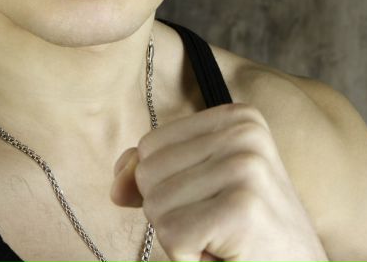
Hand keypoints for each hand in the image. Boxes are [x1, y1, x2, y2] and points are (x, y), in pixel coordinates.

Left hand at [110, 103, 328, 261]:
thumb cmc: (248, 235)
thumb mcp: (200, 189)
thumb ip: (153, 172)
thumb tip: (118, 183)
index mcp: (237, 117)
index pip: (150, 145)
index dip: (167, 186)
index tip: (212, 202)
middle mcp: (244, 133)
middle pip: (148, 171)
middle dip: (171, 212)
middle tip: (218, 226)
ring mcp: (245, 167)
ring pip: (155, 205)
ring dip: (180, 237)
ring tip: (223, 239)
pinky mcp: (242, 208)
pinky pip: (172, 235)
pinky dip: (188, 256)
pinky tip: (226, 253)